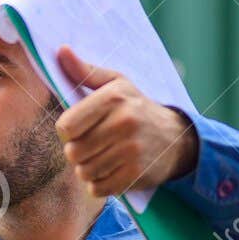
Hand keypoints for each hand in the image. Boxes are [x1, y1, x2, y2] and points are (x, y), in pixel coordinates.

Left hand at [54, 45, 199, 198]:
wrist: (177, 138)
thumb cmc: (137, 108)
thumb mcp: (116, 84)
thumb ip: (85, 72)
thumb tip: (61, 50)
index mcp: (113, 98)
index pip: (65, 127)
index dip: (67, 132)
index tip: (80, 130)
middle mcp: (123, 122)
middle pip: (73, 152)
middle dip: (78, 153)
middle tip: (94, 146)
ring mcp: (131, 150)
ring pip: (84, 172)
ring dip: (88, 169)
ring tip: (104, 157)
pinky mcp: (136, 174)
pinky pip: (98, 188)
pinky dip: (100, 184)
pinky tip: (112, 171)